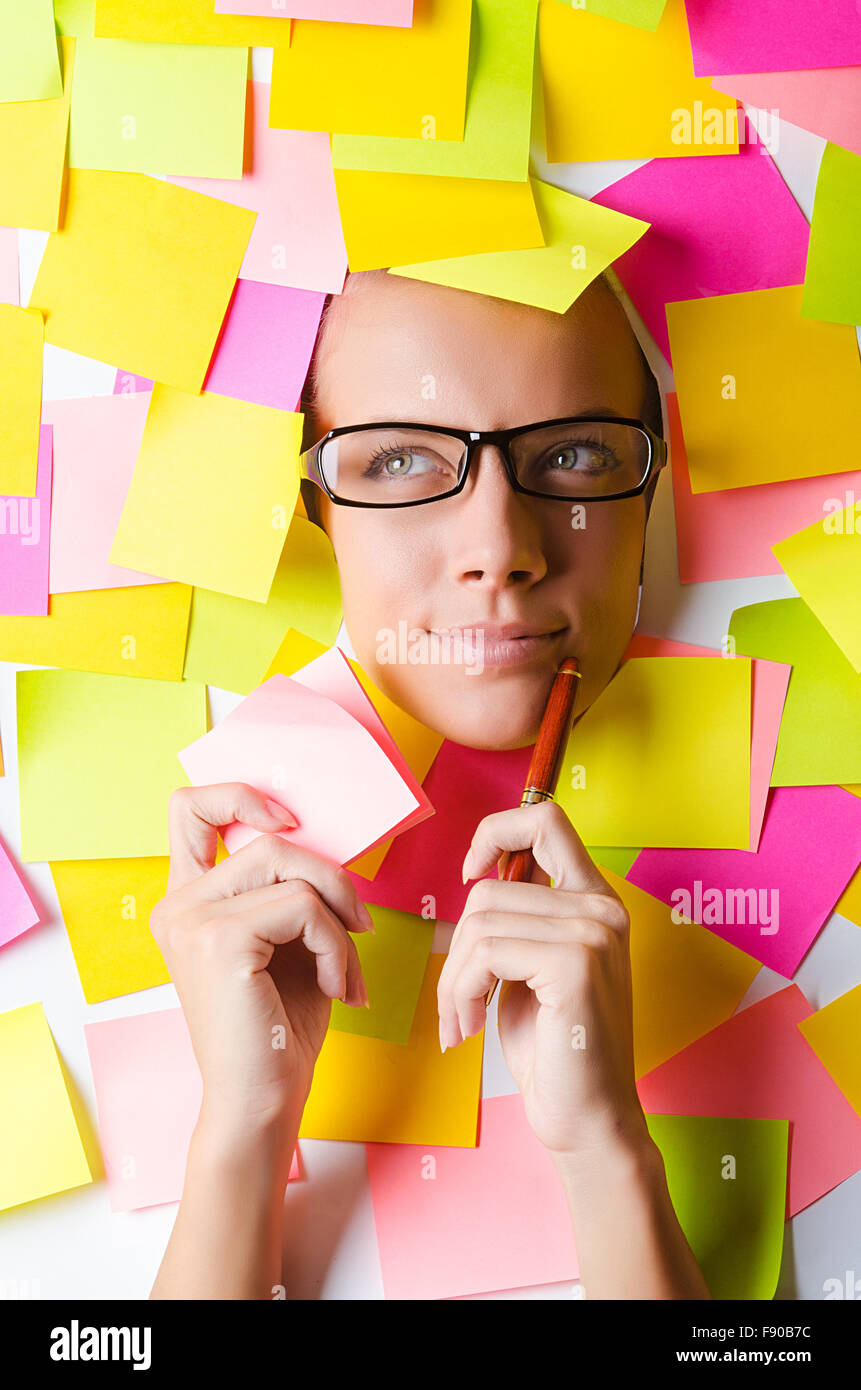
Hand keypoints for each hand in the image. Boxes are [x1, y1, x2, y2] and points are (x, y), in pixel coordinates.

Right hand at [150, 783, 372, 1135]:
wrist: (262, 1103)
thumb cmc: (279, 1028)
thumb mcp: (288, 943)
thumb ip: (290, 891)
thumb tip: (331, 847)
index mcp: (187, 901)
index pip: (190, 810)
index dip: (241, 796)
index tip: (289, 824)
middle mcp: (177, 905)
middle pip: (269, 841)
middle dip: (331, 879)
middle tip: (361, 928)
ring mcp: (191, 920)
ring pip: (290, 869)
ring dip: (338, 917)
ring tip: (348, 967)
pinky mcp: (218, 940)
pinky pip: (303, 907)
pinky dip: (337, 945)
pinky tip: (339, 987)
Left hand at [437, 801, 648, 1160]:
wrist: (588, 1120)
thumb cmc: (554, 1050)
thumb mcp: (531, 969)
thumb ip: (518, 919)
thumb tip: (477, 877)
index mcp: (595, 899)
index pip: (545, 818)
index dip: (496, 832)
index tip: (470, 875)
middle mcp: (602, 908)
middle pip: (488, 890)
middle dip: (455, 950)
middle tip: (456, 1002)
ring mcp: (593, 933)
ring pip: (478, 923)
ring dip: (452, 980)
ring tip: (461, 1020)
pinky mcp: (575, 964)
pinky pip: (484, 954)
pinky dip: (459, 992)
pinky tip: (468, 1028)